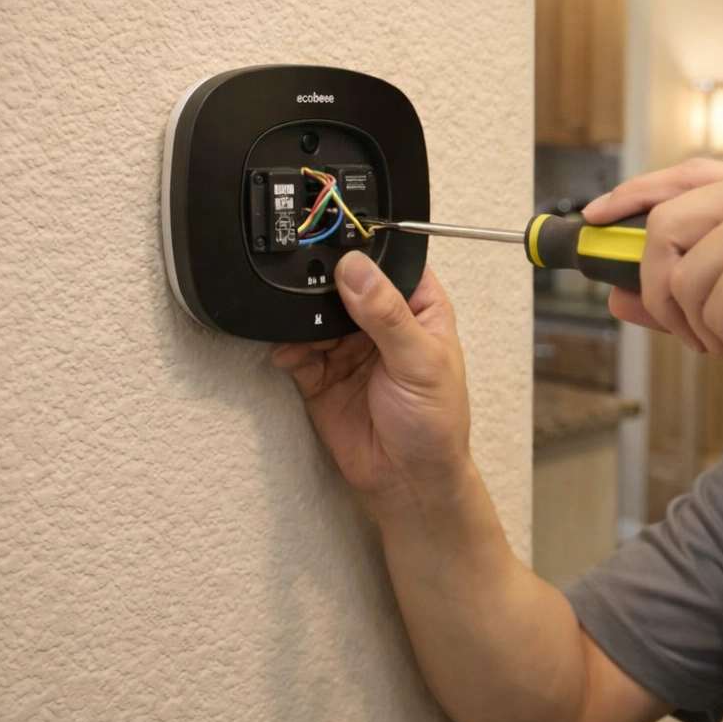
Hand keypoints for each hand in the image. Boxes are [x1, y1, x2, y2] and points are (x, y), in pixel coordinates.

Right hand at [270, 254, 472, 505]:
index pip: (390, 262)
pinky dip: (286, 346)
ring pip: (314, 313)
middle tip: (304, 285)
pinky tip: (287, 352)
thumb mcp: (420, 362)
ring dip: (300, 315)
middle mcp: (382, 321)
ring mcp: (349, 346)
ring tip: (295, 325)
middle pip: (343, 284)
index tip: (337, 240)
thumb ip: (387, 315)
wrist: (407, 480)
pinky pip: (296, 349)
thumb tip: (356, 269)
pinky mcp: (321, 374)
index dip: (365, 250)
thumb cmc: (436, 423)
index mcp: (419, 307)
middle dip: (321, 283)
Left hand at [584, 156, 722, 408]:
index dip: (633, 196)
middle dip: (661, 290)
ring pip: (679, 275)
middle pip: (663, 226)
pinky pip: (703, 305)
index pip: (685, 175)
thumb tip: (616, 292)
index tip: (596, 220)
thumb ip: (683, 290)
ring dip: (705, 325)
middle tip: (695, 330)